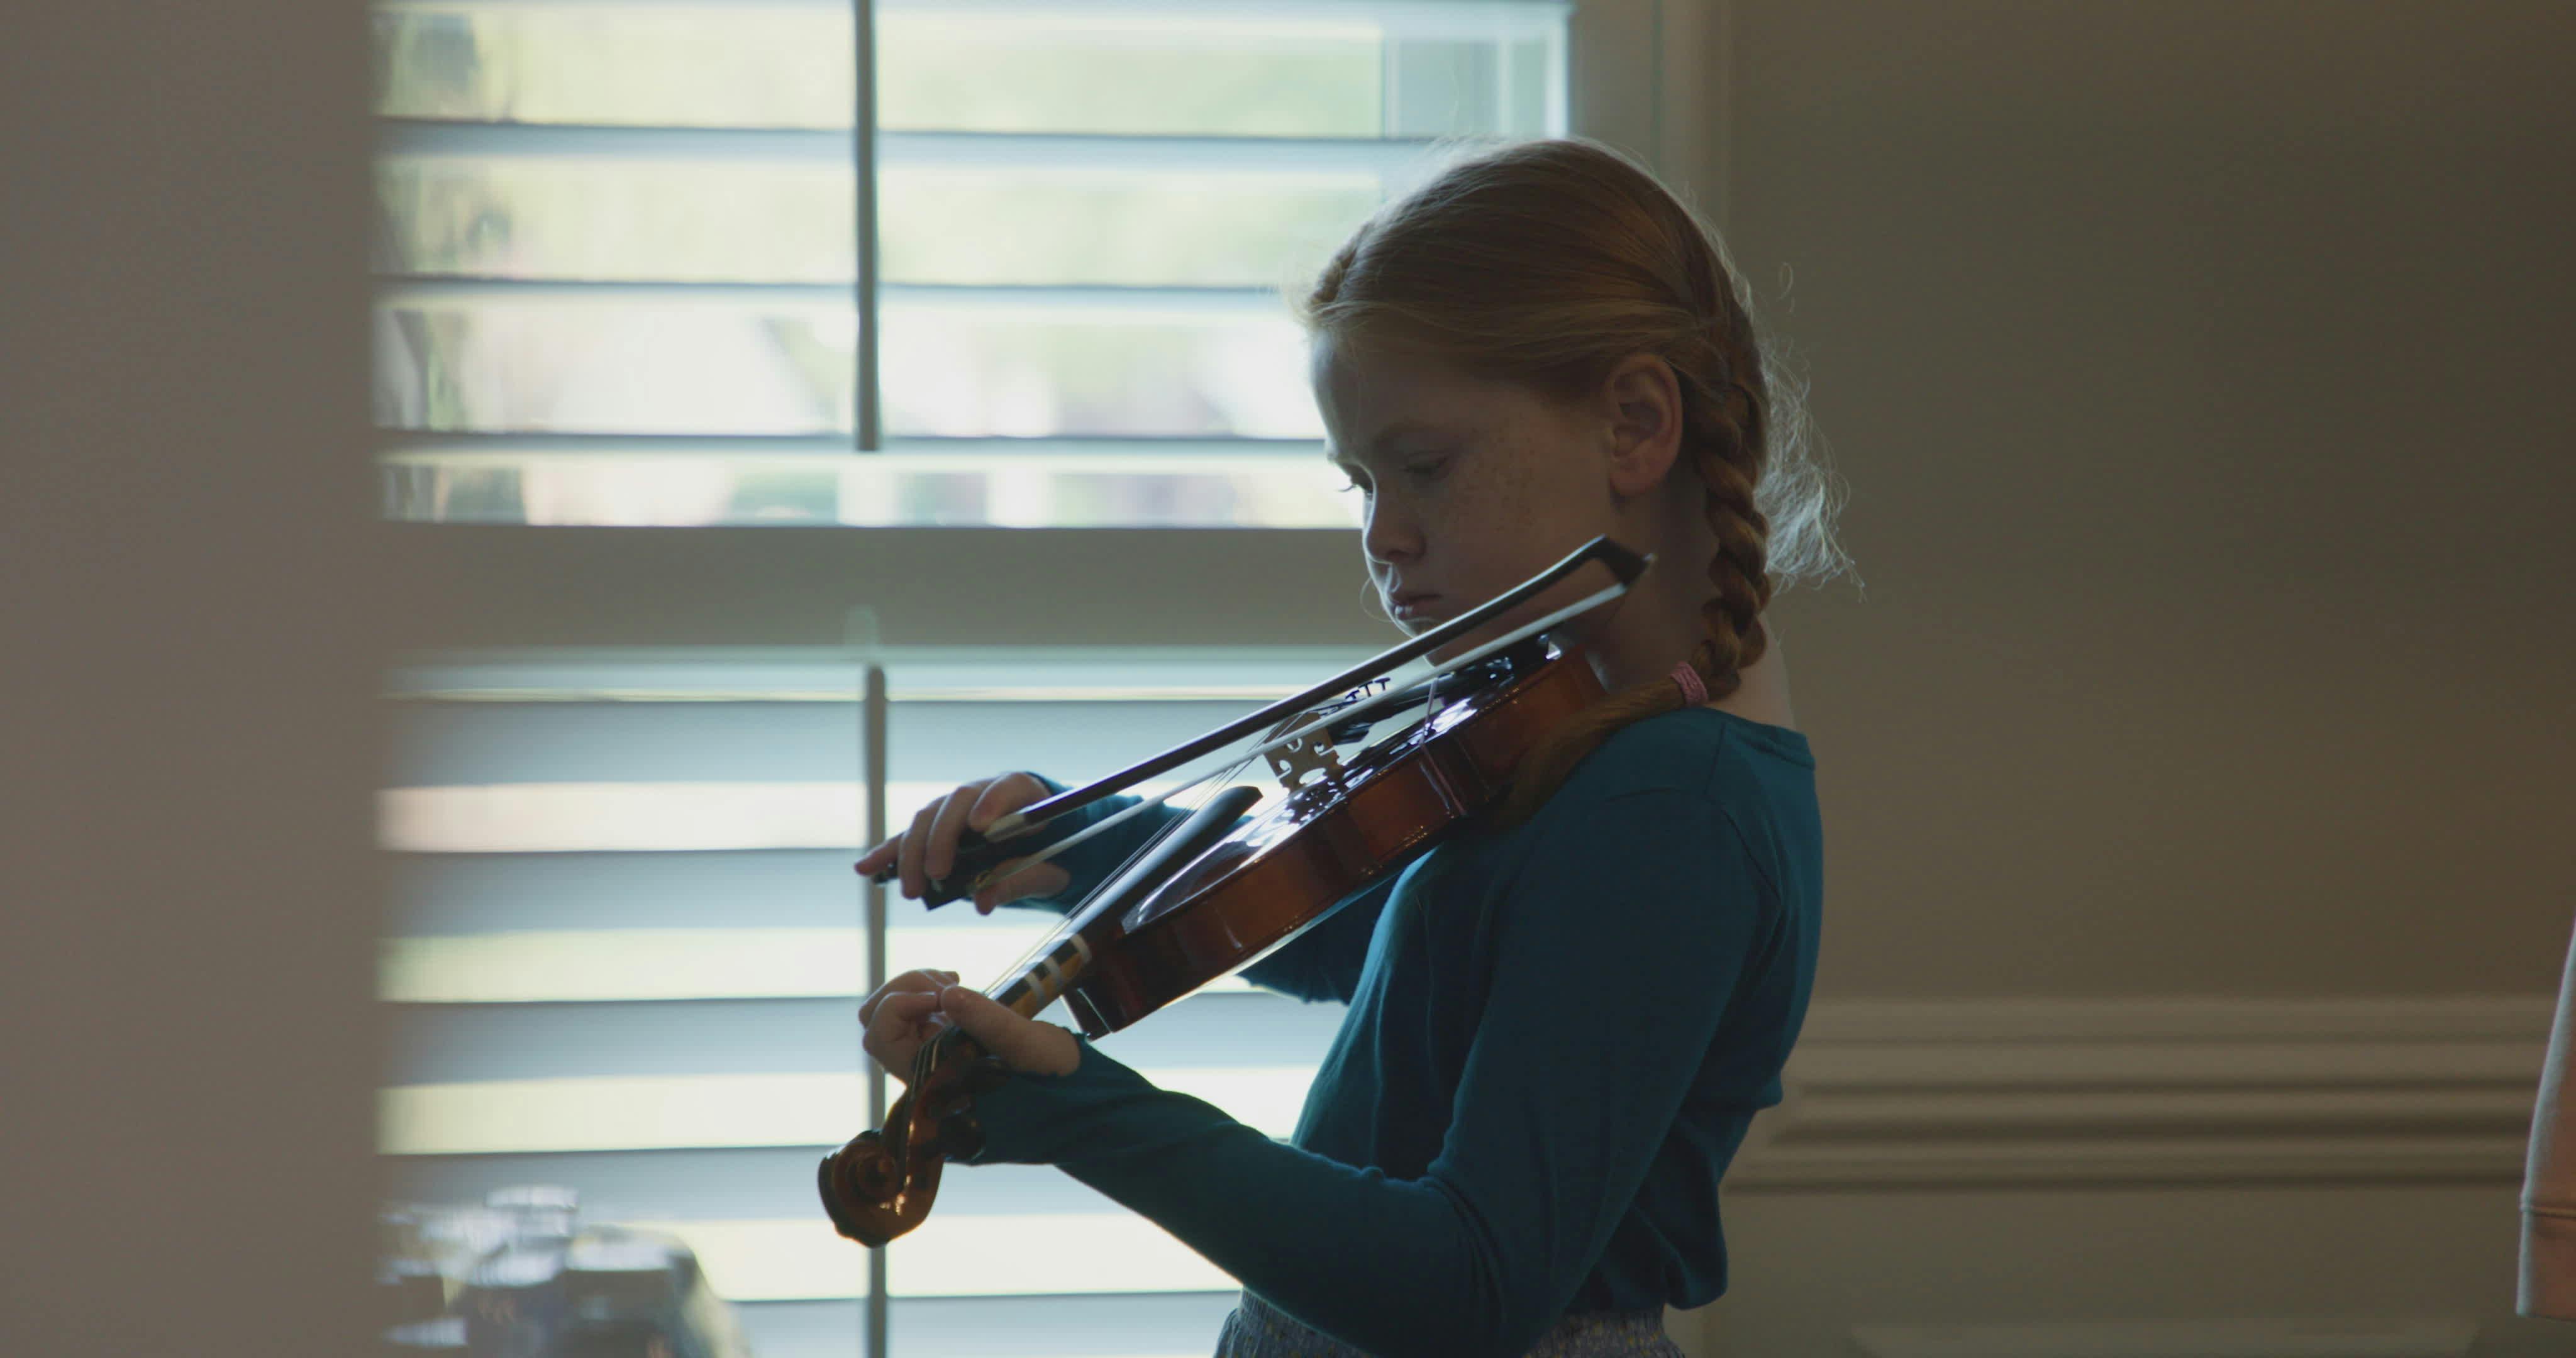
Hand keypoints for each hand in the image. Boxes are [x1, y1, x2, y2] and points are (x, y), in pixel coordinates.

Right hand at [853, 771, 1070, 912]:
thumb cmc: (1058, 855)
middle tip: (937, 875)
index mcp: (1024, 793)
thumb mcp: (1050, 873)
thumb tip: (983, 902)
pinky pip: (911, 836)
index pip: (1006, 788)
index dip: (991, 803)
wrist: (1048, 848)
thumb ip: (1020, 881)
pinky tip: (866, 868)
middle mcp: (985, 792)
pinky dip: (889, 852)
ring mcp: (957, 808)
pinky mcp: (938, 828)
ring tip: (910, 890)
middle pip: (955, 803)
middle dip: (941, 839)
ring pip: (927, 819)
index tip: (979, 826)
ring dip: (913, 853)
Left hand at [859, 967, 1079, 1080]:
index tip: (944, 994)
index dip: (901, 1004)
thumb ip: (989, 1022)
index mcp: (933, 1088)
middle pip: (876, 1023)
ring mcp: (934, 1061)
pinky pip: (917, 1014)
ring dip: (917, 988)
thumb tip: (946, 995)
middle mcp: (924, 1078)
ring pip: (893, 1015)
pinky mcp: (949, 1048)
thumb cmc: (1057, 1085)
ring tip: (955, 982)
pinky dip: (931, 993)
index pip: (880, 1037)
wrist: (1078, 1102)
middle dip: (904, 990)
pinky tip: (959, 988)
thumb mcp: (1030, 1048)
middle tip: (947, 983)